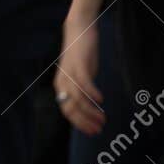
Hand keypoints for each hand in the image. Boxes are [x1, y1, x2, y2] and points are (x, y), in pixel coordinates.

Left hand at [55, 18, 105, 135]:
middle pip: (70, 108)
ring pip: (77, 98)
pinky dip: (91, 93)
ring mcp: (69, 74)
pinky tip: (101, 100)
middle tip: (98, 129)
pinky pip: (83, 83)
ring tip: (102, 118)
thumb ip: (83, 91)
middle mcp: (62, 83)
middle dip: (84, 122)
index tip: (92, 132)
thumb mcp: (81, 77)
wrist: (79, 31)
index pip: (67, 112)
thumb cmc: (81, 56)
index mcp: (61, 87)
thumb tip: (90, 106)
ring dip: (90, 111)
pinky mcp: (78, 65)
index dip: (79, 124)